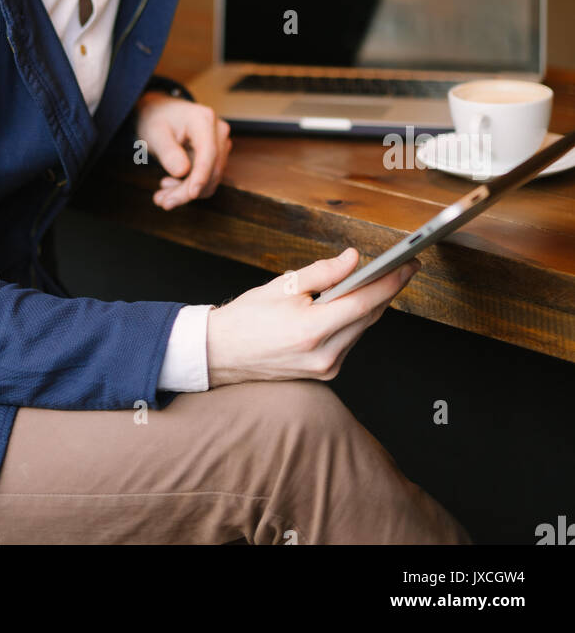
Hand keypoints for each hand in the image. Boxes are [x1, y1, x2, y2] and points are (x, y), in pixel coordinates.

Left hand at [134, 93, 231, 209]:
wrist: (160, 112)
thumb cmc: (156, 119)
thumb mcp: (154, 133)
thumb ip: (167, 152)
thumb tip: (182, 172)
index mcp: (203, 120)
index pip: (208, 153)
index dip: (201, 176)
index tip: (191, 194)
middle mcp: (218, 131)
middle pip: (211, 170)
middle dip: (187, 190)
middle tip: (162, 201)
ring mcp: (220, 144)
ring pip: (210, 179)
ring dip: (186, 192)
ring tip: (161, 197)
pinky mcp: (217, 156)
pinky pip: (207, 178)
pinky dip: (189, 187)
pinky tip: (170, 187)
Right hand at [206, 247, 420, 387]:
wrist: (222, 354)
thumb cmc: (248, 318)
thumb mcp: (283, 285)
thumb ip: (322, 272)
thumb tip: (354, 259)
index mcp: (312, 329)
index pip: (364, 302)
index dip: (390, 282)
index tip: (409, 265)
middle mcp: (325, 354)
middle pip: (368, 317)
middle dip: (388, 291)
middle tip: (404, 267)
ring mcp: (326, 367)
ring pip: (361, 329)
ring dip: (372, 305)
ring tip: (383, 281)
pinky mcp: (325, 373)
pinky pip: (350, 341)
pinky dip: (356, 320)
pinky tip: (355, 303)